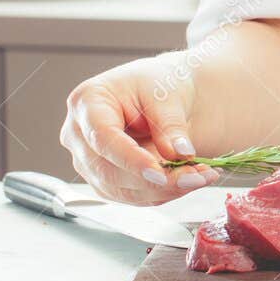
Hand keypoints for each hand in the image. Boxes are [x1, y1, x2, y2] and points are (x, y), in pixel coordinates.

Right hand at [60, 53, 219, 204]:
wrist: (160, 95)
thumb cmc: (156, 84)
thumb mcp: (167, 94)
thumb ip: (171, 125)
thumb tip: (179, 154)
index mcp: (86, 102)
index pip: (102, 138)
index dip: (130, 159)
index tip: (159, 173)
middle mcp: (79, 135)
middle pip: (108, 171)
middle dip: (155, 181)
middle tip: (194, 178)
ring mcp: (88, 161)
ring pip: (121, 190)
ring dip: (164, 190)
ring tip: (200, 178)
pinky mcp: (104, 180)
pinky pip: (131, 196)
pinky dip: (162, 193)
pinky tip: (189, 182)